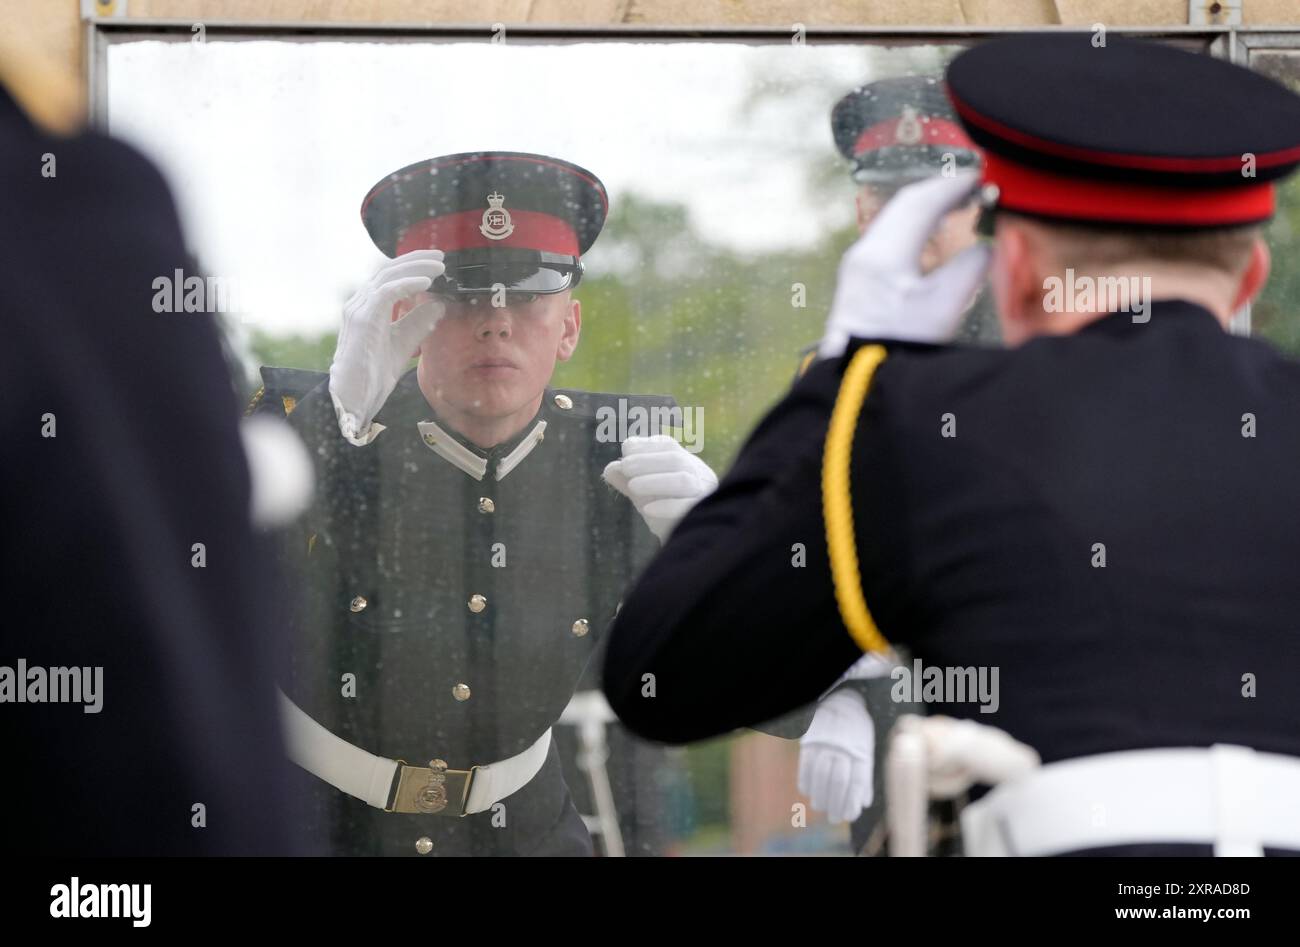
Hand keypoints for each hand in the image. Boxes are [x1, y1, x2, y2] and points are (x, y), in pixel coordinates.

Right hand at [328, 249, 445, 444]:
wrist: (355, 396)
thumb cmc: (374, 373)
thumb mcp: (404, 343)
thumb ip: (418, 323)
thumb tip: (438, 305)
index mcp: (369, 307)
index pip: (390, 276)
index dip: (413, 266)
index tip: (437, 265)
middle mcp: (361, 303)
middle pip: (388, 269)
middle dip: (416, 260)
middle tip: (440, 257)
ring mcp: (359, 309)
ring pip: (388, 276)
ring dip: (415, 268)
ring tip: (438, 267)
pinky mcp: (363, 318)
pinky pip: (387, 292)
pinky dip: (407, 284)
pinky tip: (425, 283)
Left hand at [602, 434, 717, 541]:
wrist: (683, 545)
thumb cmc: (663, 513)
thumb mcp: (643, 494)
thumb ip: (627, 481)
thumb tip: (610, 469)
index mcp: (685, 464)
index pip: (668, 446)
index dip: (646, 446)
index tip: (627, 449)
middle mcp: (699, 475)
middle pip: (676, 459)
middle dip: (647, 461)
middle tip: (625, 467)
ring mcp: (704, 494)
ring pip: (683, 480)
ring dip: (654, 480)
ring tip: (632, 487)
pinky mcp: (704, 514)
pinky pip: (687, 507)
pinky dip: (666, 506)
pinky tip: (647, 509)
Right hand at [798, 689, 874, 823]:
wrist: (840, 703)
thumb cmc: (856, 734)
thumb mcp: (866, 751)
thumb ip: (864, 777)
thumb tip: (862, 804)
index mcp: (861, 752)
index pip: (857, 782)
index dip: (851, 803)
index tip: (848, 816)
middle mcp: (844, 749)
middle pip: (838, 781)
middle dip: (835, 805)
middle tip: (833, 818)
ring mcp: (825, 745)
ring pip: (820, 776)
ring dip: (819, 797)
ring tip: (820, 807)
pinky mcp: (809, 743)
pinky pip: (805, 767)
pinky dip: (806, 783)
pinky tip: (809, 791)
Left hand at [819, 172, 989, 357]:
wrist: (859, 383)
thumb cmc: (900, 348)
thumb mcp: (944, 308)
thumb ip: (969, 270)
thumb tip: (983, 248)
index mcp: (884, 253)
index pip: (920, 202)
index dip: (952, 187)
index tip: (980, 179)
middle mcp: (864, 252)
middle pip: (903, 205)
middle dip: (939, 192)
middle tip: (971, 187)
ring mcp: (856, 266)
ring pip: (893, 220)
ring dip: (925, 209)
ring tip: (955, 206)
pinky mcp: (857, 282)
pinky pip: (887, 238)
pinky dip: (912, 227)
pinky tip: (929, 238)